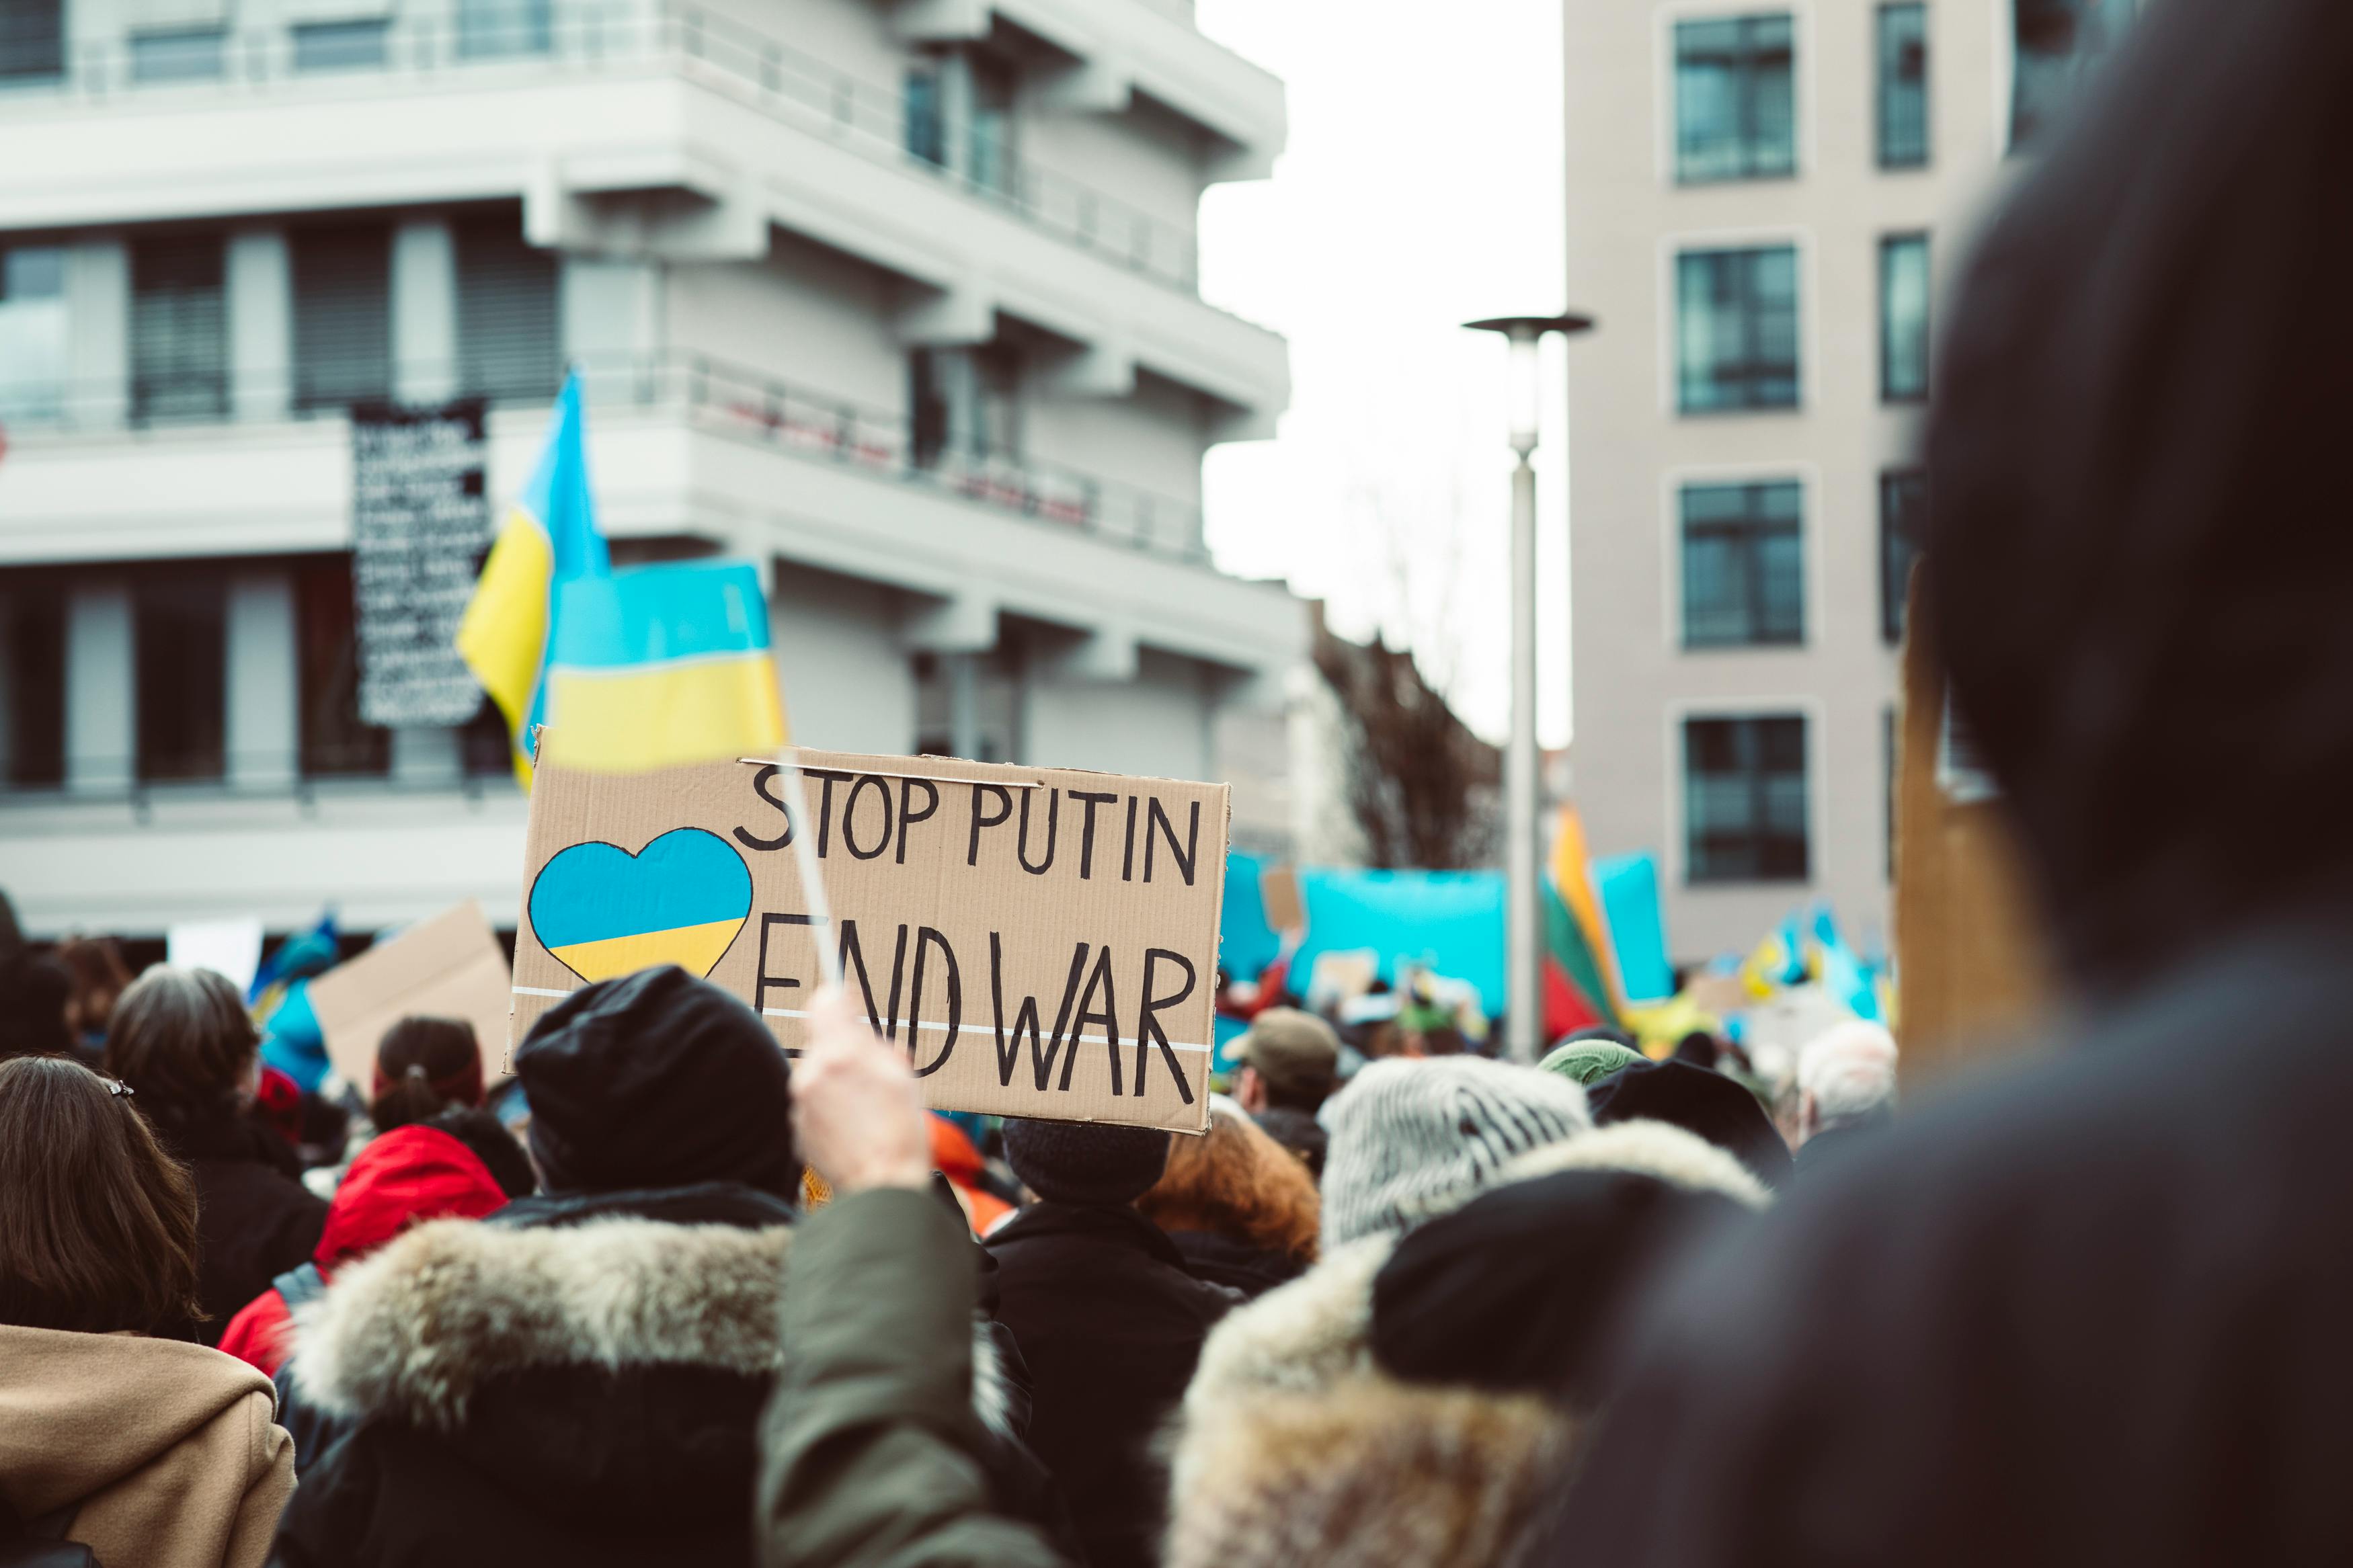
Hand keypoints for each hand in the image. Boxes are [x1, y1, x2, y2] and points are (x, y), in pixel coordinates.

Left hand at [791, 986, 932, 1192]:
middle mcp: (812, 1074)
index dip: (840, 1001)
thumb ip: (873, 1042)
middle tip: (875, 1075)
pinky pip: (814, 1103)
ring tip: (867, 1109)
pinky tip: (855, 1127)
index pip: (823, 1001)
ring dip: (838, 1082)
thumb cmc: (901, 1135)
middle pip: (823, 1042)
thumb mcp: (900, 1075)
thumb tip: (855, 1021)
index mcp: (840, 1055)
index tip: (852, 1007)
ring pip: (819, 1074)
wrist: (882, 1187)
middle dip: (847, 1052)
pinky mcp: (798, 1128)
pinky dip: (831, 1108)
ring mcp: (801, 1104)